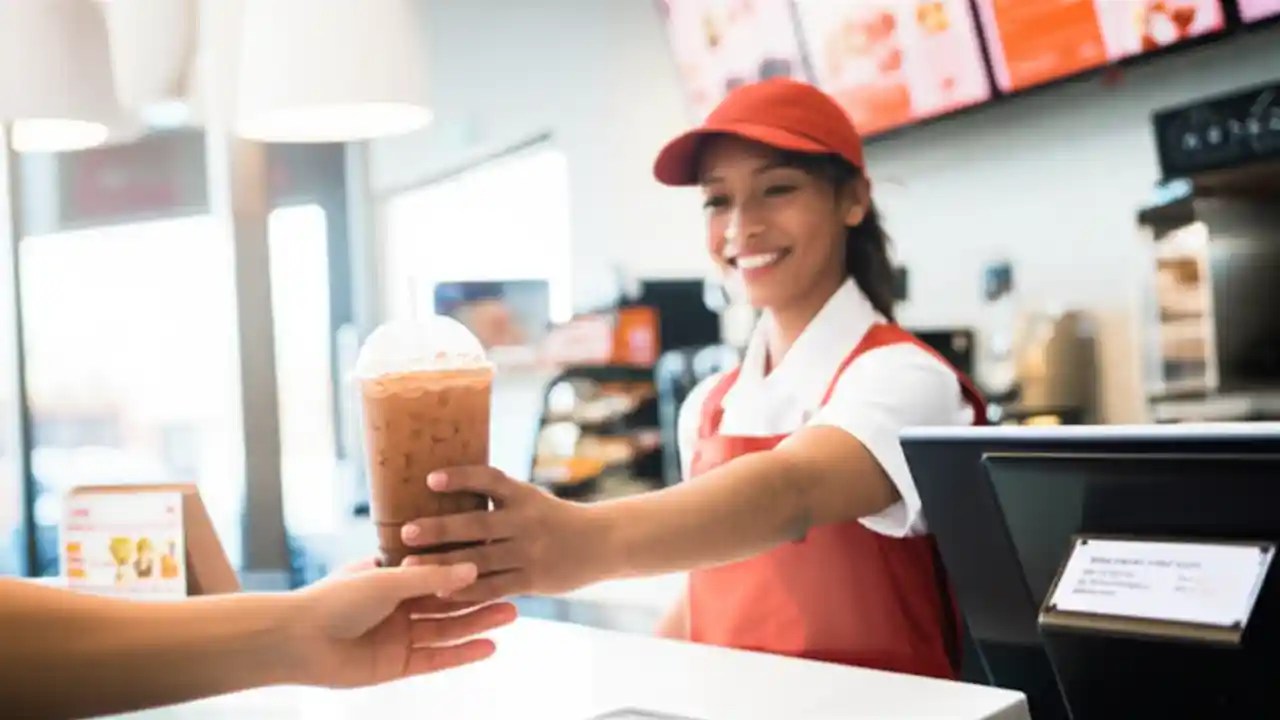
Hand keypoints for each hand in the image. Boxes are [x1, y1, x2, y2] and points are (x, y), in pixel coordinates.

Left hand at [285, 562, 516, 687]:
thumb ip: (430, 578)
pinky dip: (462, 654)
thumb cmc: (336, 599)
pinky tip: (489, 647)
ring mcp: (398, 636)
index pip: (436, 573)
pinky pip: (436, 659)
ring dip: (478, 623)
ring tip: (511, 614)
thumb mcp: (388, 580)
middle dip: (480, 598)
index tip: (497, 561)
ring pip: (446, 630)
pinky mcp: (397, 665)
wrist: (298, 640)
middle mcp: (398, 607)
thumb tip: (471, 569)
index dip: (466, 570)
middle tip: (515, 591)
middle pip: (447, 603)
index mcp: (391, 578)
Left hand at [399, 467, 609, 602]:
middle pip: (477, 524)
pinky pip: (494, 587)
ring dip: (442, 564)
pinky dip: (466, 590)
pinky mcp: (532, 579)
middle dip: (439, 528)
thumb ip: (499, 500)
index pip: (489, 480)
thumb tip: (451, 487)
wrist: (601, 542)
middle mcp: (525, 521)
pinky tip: (440, 591)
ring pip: (479, 560)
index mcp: (523, 496)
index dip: (461, 478)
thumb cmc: (555, 519)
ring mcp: (529, 552)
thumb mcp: (532, 500)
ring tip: (409, 565)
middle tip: (406, 531)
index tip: (430, 479)